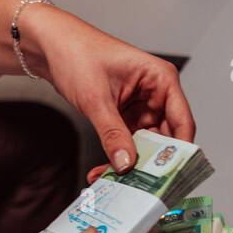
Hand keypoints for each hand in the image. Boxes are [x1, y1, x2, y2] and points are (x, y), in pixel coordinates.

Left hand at [0, 0, 195, 174]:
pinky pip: (129, 143)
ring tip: (115, 180)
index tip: (171, 176)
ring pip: (146, 145)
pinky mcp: (126, 115)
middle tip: (141, 186)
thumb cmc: (76, 53)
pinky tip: (104, 170)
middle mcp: (157, 94)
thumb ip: (113, 134)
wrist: (50, 46)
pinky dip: (119, 157)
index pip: (183, 122)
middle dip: (152, 163)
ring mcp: (142, 106)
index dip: (180, 152)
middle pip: (166, 138)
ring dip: (132, 164)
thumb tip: (127, 164)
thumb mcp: (96, 98)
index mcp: (161, 79)